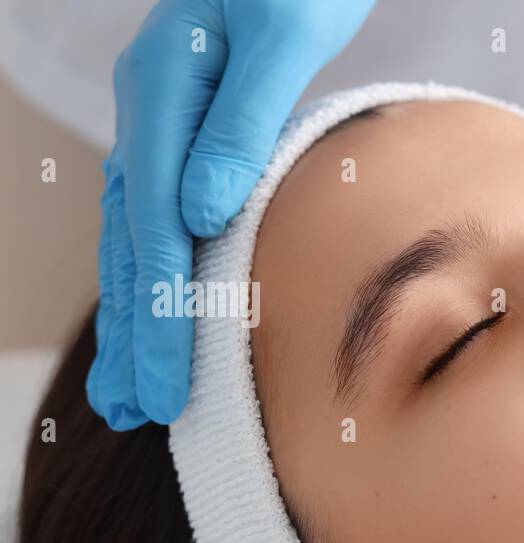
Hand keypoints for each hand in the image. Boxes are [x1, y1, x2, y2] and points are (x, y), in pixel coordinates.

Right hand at [89, 0, 373, 429]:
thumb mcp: (279, 35)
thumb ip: (241, 120)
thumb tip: (205, 212)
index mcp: (163, 93)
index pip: (155, 226)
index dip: (161, 311)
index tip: (170, 385)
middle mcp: (152, 113)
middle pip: (134, 241)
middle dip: (139, 331)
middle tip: (140, 412)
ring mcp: (166, 123)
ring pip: (138, 235)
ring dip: (136, 312)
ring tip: (133, 390)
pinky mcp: (194, 133)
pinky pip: (161, 216)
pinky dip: (157, 273)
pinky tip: (160, 317)